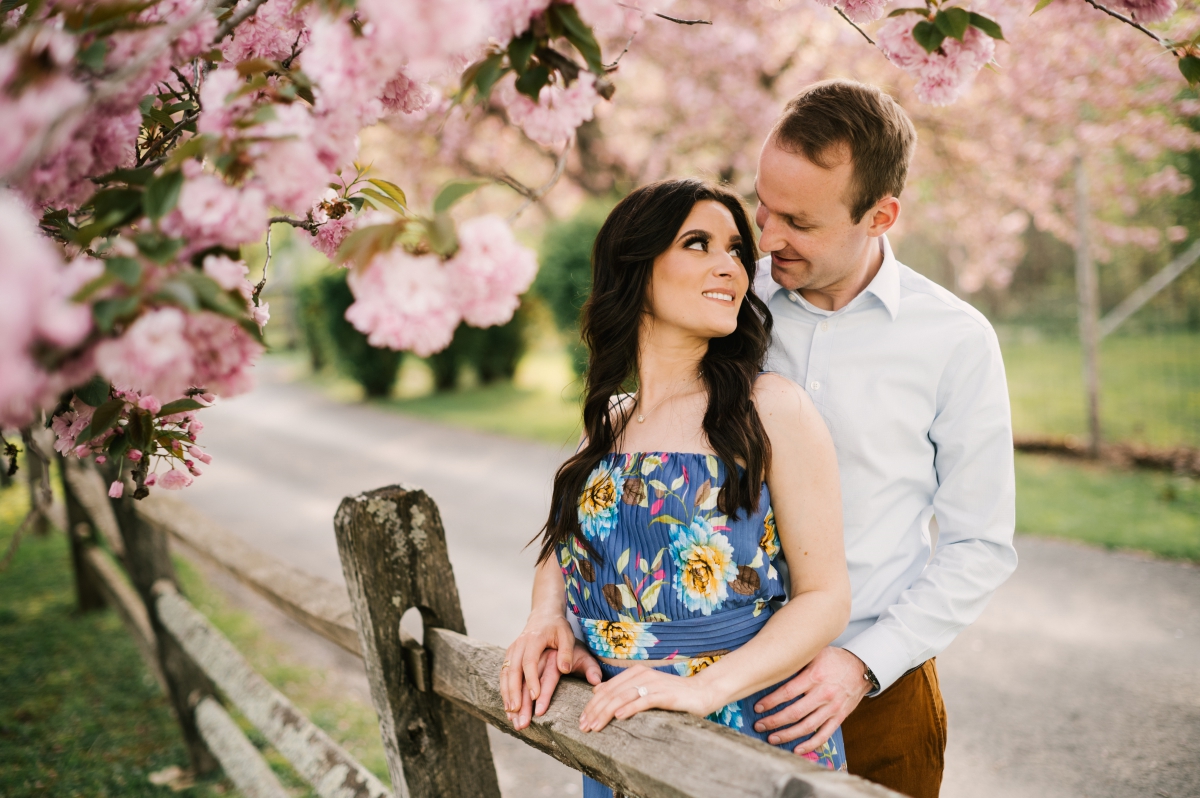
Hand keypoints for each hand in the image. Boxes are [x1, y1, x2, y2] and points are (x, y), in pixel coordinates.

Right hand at [501, 613, 600, 729]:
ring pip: (505, 674)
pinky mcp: (509, 656)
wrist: (543, 615)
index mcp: (534, 639)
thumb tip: (565, 669)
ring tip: (511, 714)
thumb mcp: (566, 635)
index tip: (535, 697)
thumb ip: (567, 652)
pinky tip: (508, 706)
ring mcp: (512, 650)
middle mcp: (519, 645)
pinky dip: (504, 690)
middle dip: (514, 693)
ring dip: (506, 695)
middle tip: (517, 712)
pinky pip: (504, 675)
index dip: (531, 679)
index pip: (529, 661)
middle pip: (513, 670)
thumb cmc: (558, 627)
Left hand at [579, 664, 716, 732]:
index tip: (582, 720)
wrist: (702, 692)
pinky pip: (643, 700)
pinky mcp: (665, 694)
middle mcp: (641, 675)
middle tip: (584, 726)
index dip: (592, 705)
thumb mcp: (645, 689)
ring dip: (606, 712)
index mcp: (635, 672)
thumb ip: (623, 688)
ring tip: (595, 725)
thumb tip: (598, 690)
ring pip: (623, 697)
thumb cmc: (672, 695)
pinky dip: (630, 708)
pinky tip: (619, 716)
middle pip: (611, 693)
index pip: (607, 689)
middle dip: (595, 710)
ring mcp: (653, 683)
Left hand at [751, 647, 870, 754]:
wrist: (862, 667)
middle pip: (794, 713)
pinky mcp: (839, 717)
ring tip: (771, 738)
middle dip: (774, 721)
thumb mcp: (815, 653)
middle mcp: (823, 694)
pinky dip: (810, 744)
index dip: (770, 701)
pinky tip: (797, 749)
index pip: (788, 692)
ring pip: (807, 727)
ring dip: (787, 734)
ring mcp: (832, 708)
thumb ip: (797, 662)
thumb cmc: (834, 659)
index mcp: (815, 676)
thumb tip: (772, 667)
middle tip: (759, 725)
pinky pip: (824, 735)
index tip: (757, 707)